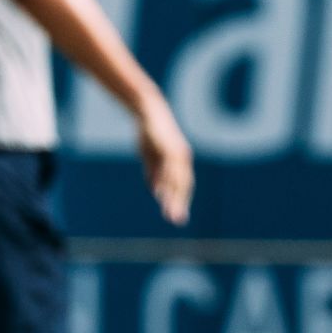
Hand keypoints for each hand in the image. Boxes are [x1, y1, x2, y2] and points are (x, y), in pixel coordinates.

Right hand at [137, 97, 193, 225]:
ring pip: (177, 180)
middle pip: (183, 185)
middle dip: (180, 203)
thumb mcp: (150, 157)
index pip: (183, 185)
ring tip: (170, 213)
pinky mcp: (168, 148)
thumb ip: (154, 173)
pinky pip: (169, 169)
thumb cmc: (150, 133)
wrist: (148, 111)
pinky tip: (163, 193)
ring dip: (174, 198)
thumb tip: (156, 192)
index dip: (181, 200)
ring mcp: (177, 153)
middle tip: (177, 221)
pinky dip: (167, 182)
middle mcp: (182, 158)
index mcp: (180, 161)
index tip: (177, 216)